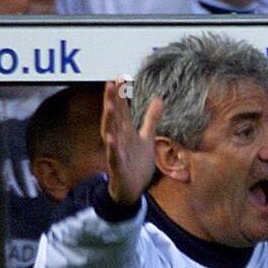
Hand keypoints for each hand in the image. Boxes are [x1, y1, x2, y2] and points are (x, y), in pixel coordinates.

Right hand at [101, 81, 162, 206]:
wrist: (132, 190)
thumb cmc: (137, 163)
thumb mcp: (147, 138)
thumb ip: (151, 118)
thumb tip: (159, 98)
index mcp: (126, 131)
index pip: (122, 110)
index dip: (121, 95)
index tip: (120, 77)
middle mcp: (119, 139)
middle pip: (115, 117)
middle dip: (112, 101)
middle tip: (110, 83)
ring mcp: (117, 152)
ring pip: (111, 133)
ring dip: (109, 120)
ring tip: (109, 105)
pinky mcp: (118, 167)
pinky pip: (113, 156)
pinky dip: (112, 147)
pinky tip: (110, 138)